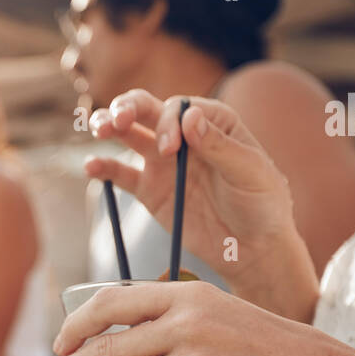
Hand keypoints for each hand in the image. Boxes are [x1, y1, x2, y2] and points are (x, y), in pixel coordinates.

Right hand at [88, 91, 318, 320]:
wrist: (253, 248)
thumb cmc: (263, 204)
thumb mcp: (251, 172)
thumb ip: (220, 145)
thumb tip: (190, 116)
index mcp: (212, 122)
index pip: (178, 108)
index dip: (169, 122)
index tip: (172, 150)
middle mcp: (183, 136)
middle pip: (147, 109)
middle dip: (128, 108)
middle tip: (117, 121)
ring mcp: (163, 162)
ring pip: (128, 133)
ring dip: (109, 124)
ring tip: (99, 129)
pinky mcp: (149, 190)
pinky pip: (120, 174)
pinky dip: (103, 168)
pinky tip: (91, 166)